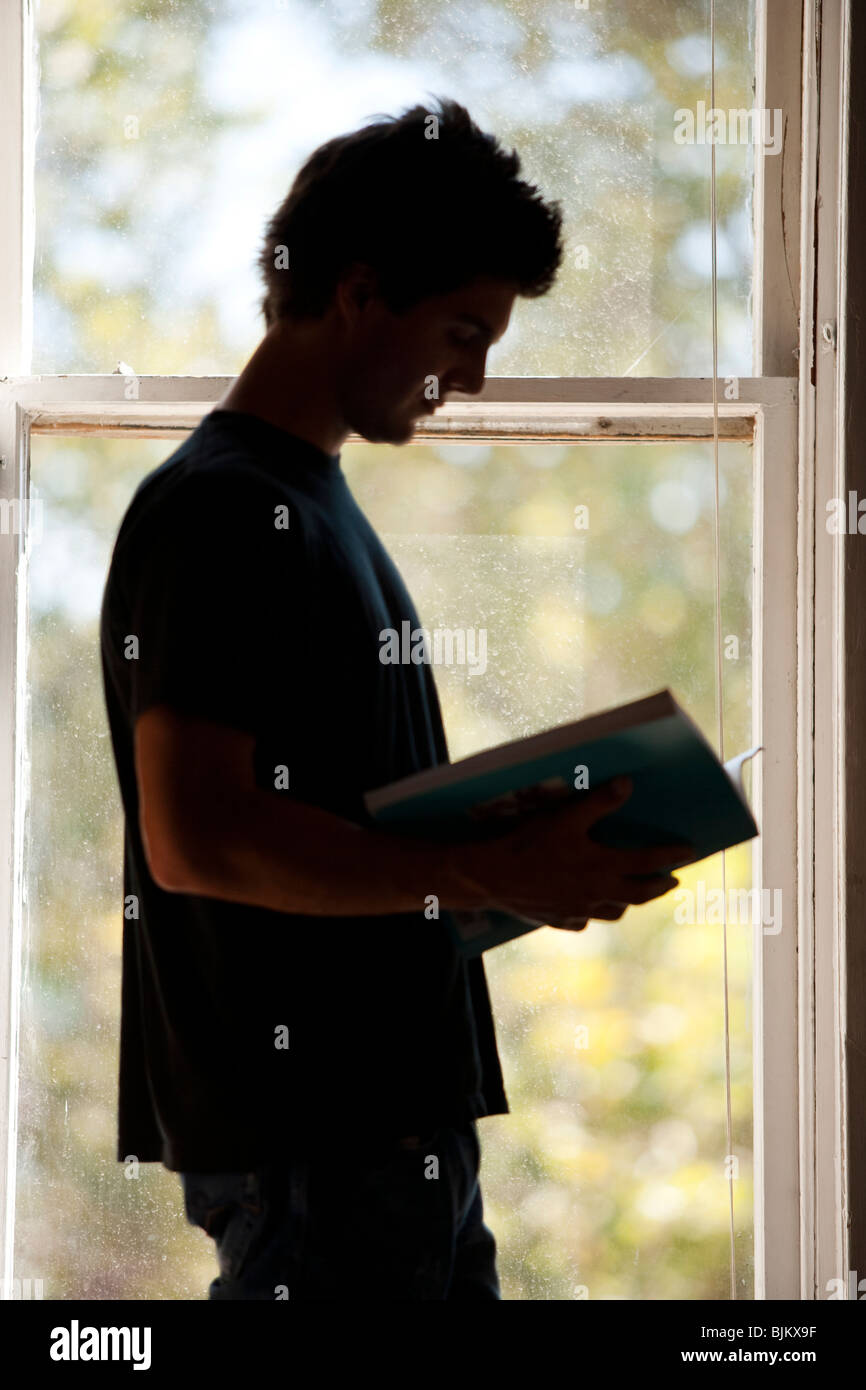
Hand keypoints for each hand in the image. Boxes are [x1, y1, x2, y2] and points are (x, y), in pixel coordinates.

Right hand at [457, 775, 694, 926]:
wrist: (490, 877)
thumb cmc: (528, 843)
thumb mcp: (565, 817)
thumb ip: (598, 802)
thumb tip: (627, 784)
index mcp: (602, 867)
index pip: (648, 862)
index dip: (671, 855)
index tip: (690, 852)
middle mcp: (596, 894)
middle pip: (639, 895)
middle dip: (658, 887)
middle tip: (672, 880)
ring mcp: (577, 910)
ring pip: (614, 911)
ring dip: (628, 902)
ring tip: (633, 894)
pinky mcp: (558, 920)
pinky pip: (583, 920)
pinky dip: (591, 912)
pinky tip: (587, 906)